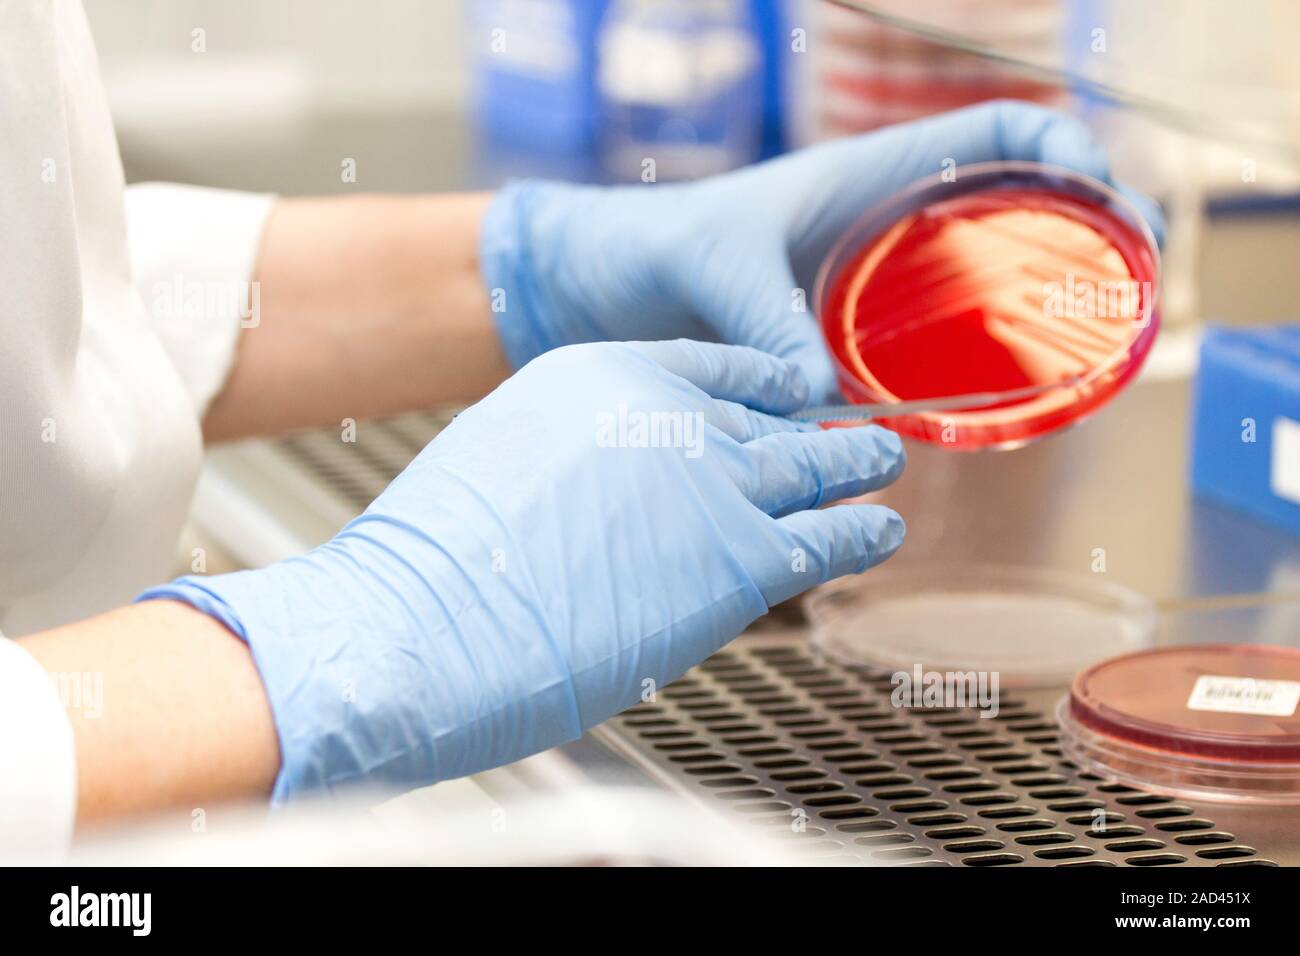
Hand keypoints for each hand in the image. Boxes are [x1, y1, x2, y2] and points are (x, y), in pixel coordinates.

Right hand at [140, 340, 905, 800]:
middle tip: (855, 429)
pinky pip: (825, 536)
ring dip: (855, 468)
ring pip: (813, 466)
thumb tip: (612, 492)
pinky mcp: (741, 557)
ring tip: (882, 465)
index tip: (790, 391)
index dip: (760, 384)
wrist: (426, 618)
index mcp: (606, 374)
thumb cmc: (441, 559)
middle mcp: (673, 414)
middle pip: (771, 414)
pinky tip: (880, 530)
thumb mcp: (507, 456)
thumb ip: (578, 460)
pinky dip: (859, 533)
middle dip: (817, 425)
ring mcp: (715, 480)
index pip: (710, 366)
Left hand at [481, 100, 1164, 401]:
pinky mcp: (846, 347)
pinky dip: (970, 375)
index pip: (990, 138)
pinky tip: (999, 408)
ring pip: (979, 291)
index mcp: (862, 182)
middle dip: (1082, 234)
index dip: (1058, 150)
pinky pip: (927, 357)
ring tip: (1097, 345)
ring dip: (1040, 310)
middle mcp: (879, 235)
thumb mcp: (708, 269)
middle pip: (1010, 215)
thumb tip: (821, 398)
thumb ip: (763, 326)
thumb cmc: (648, 251)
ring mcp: (868, 294)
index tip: (1100, 191)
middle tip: (1134, 284)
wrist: (597, 291)